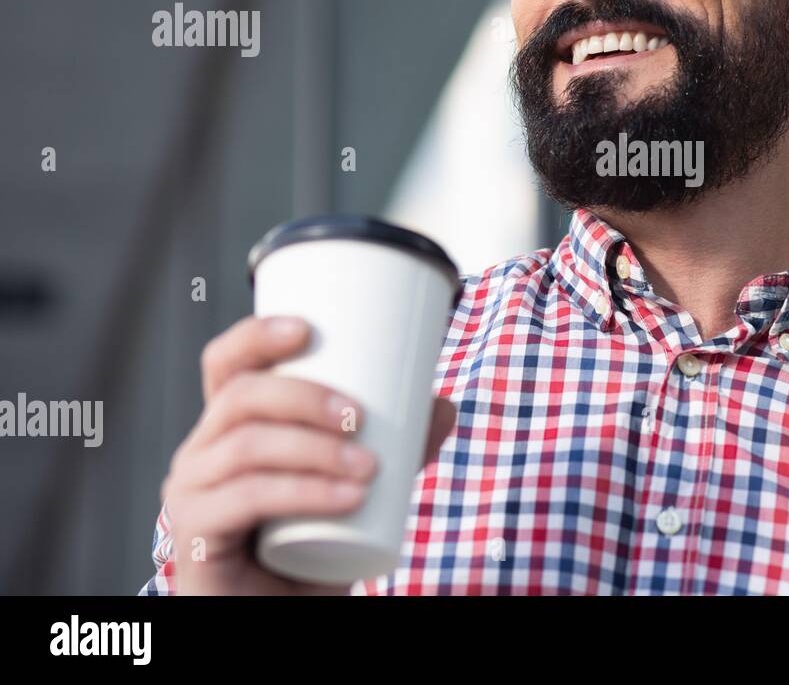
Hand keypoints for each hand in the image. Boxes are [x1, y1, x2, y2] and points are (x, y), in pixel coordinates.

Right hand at [161, 315, 456, 594]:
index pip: (226, 364)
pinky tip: (347, 499)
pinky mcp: (194, 537)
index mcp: (229, 428)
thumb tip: (443, 405)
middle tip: (361, 417)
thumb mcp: (354, 485)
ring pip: (246, 446)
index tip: (309, 328)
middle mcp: (199, 453)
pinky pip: (246, 499)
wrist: (285, 615)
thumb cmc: (309, 545)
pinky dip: (303, 493)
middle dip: (306, 396)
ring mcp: (190, 494)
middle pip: (241, 397)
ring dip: (315, 449)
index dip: (256, 335)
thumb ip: (395, 448)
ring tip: (369, 467)